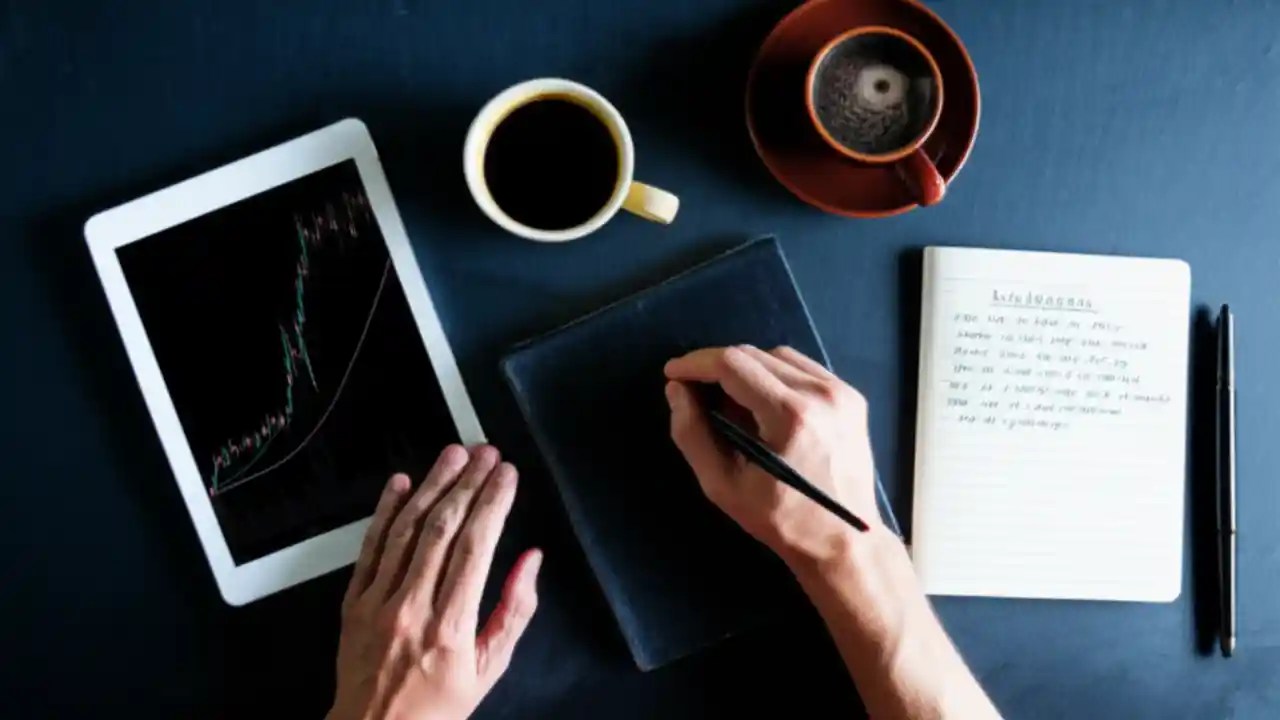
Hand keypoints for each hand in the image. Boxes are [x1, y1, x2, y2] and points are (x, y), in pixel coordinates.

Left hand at [328, 445, 541, 719]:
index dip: (493, 504)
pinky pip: (370, 547)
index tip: (507, 475)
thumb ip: (514, 613)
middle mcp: (411, 609)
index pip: (475, 549)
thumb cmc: (437, 707)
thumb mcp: (490, 670)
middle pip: (441, 529)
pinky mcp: (352, 602)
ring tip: (453, 455)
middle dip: (468, 484)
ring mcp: (377, 603)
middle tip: (486, 454)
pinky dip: (386, 511)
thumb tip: (532, 561)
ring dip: (432, 486)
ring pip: (406, 530)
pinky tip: (401, 483)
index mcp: (450, 628)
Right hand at [664, 346, 880, 567]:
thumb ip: (692, 434)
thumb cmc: (781, 520)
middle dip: (717, 366)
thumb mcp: (723, 486)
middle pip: (754, 354)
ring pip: (779, 356)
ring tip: (731, 399)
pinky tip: (765, 401)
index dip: (696, 363)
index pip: (733, 364)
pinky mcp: (852, 398)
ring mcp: (842, 392)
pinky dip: (776, 375)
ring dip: (748, 368)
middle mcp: (820, 393)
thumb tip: (676, 390)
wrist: (844, 541)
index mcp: (790, 415)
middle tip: (697, 391)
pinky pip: (804, 368)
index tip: (673, 373)